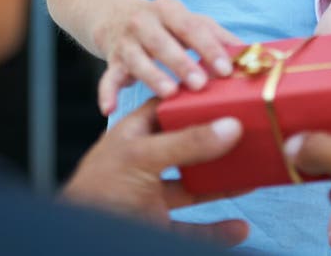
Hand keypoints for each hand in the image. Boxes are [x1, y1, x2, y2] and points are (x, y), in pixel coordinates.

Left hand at [62, 99, 248, 246]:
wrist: (76, 245)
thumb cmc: (97, 193)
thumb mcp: (142, 158)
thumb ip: (186, 142)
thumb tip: (231, 126)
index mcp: (134, 134)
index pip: (169, 106)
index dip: (196, 97)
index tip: (229, 89)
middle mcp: (145, 162)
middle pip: (188, 146)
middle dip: (217, 141)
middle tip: (250, 130)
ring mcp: (151, 197)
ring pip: (196, 186)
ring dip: (224, 182)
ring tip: (253, 174)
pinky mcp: (158, 228)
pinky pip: (195, 229)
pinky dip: (219, 230)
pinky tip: (239, 228)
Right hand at [98, 0, 241, 114]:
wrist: (113, 14)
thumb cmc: (163, 24)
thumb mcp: (188, 21)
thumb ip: (216, 36)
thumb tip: (252, 54)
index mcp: (169, 10)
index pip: (191, 26)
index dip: (208, 47)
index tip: (225, 69)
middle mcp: (145, 21)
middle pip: (163, 41)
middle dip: (181, 62)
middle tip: (200, 84)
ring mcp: (126, 40)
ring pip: (137, 58)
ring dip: (152, 75)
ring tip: (169, 93)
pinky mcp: (111, 60)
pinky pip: (107, 76)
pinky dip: (107, 92)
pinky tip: (109, 109)